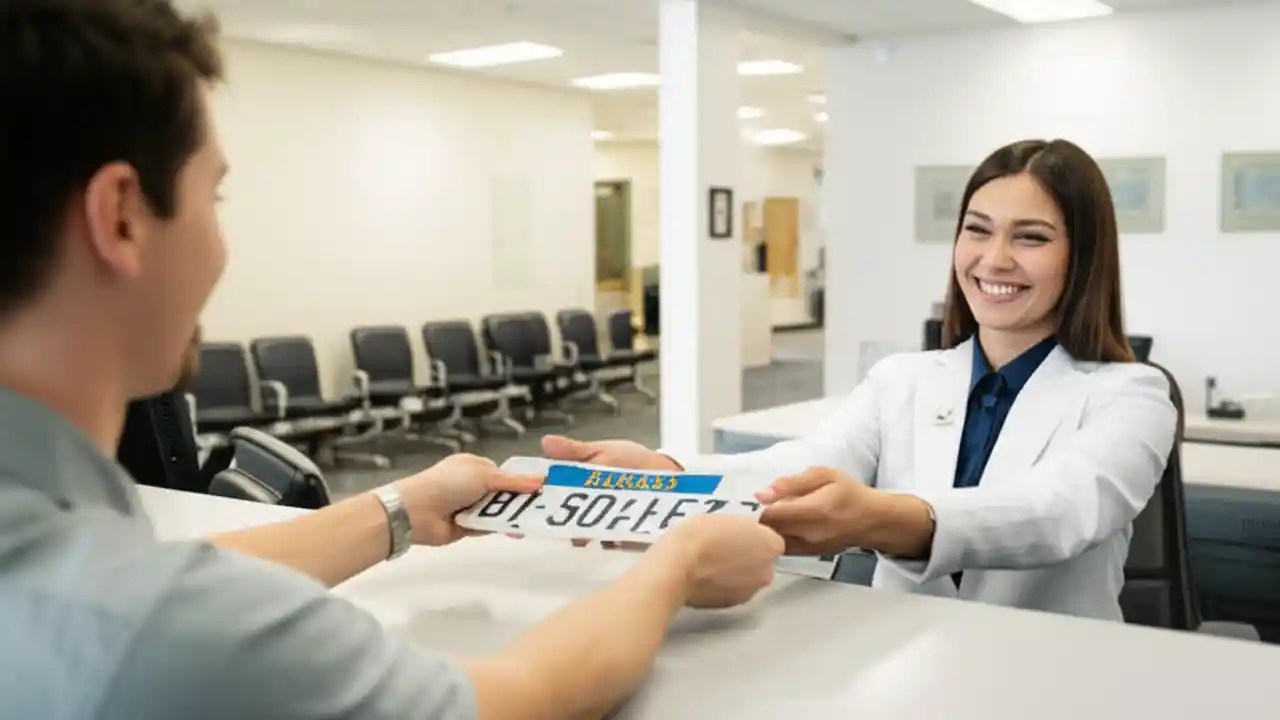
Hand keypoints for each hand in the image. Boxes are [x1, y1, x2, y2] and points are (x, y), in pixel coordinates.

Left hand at [394, 454, 542, 545]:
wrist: (416, 511)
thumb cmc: (449, 484)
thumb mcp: (484, 476)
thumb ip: (513, 481)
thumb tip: (541, 479)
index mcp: (473, 466)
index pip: (504, 473)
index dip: (521, 481)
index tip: (542, 489)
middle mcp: (472, 485)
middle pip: (503, 493)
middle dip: (519, 501)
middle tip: (542, 508)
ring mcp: (468, 506)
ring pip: (497, 511)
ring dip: (511, 515)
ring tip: (532, 522)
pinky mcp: (466, 526)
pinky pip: (487, 526)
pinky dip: (497, 527)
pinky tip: (514, 530)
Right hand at [541, 435, 681, 548]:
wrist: (668, 474)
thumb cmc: (633, 460)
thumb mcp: (604, 450)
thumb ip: (575, 451)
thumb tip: (546, 442)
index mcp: (574, 481)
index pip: (547, 493)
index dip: (533, 501)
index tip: (524, 506)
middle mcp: (584, 505)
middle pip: (561, 517)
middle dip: (556, 521)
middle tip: (555, 519)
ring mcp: (601, 521)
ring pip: (584, 532)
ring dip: (582, 532)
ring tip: (582, 532)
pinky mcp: (621, 534)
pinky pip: (611, 540)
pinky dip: (609, 540)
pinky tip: (610, 538)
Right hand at [649, 516, 784, 608]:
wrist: (678, 565)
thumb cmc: (702, 533)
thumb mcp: (728, 516)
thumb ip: (745, 529)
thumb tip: (745, 536)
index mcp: (771, 546)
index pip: (770, 539)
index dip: (753, 536)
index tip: (735, 532)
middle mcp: (767, 572)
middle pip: (762, 562)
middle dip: (747, 556)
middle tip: (721, 546)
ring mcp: (750, 592)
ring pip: (747, 578)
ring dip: (735, 572)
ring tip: (709, 562)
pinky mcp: (730, 605)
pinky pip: (731, 590)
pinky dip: (722, 585)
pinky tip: (704, 576)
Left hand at [756, 467, 933, 556]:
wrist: (871, 520)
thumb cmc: (848, 493)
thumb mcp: (823, 476)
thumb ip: (791, 483)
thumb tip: (761, 495)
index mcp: (814, 510)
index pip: (770, 515)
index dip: (761, 506)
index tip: (766, 497)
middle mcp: (810, 534)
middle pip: (768, 530)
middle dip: (763, 517)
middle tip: (770, 505)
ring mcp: (809, 549)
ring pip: (773, 541)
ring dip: (770, 529)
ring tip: (779, 515)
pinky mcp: (808, 556)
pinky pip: (782, 548)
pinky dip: (778, 538)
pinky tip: (786, 526)